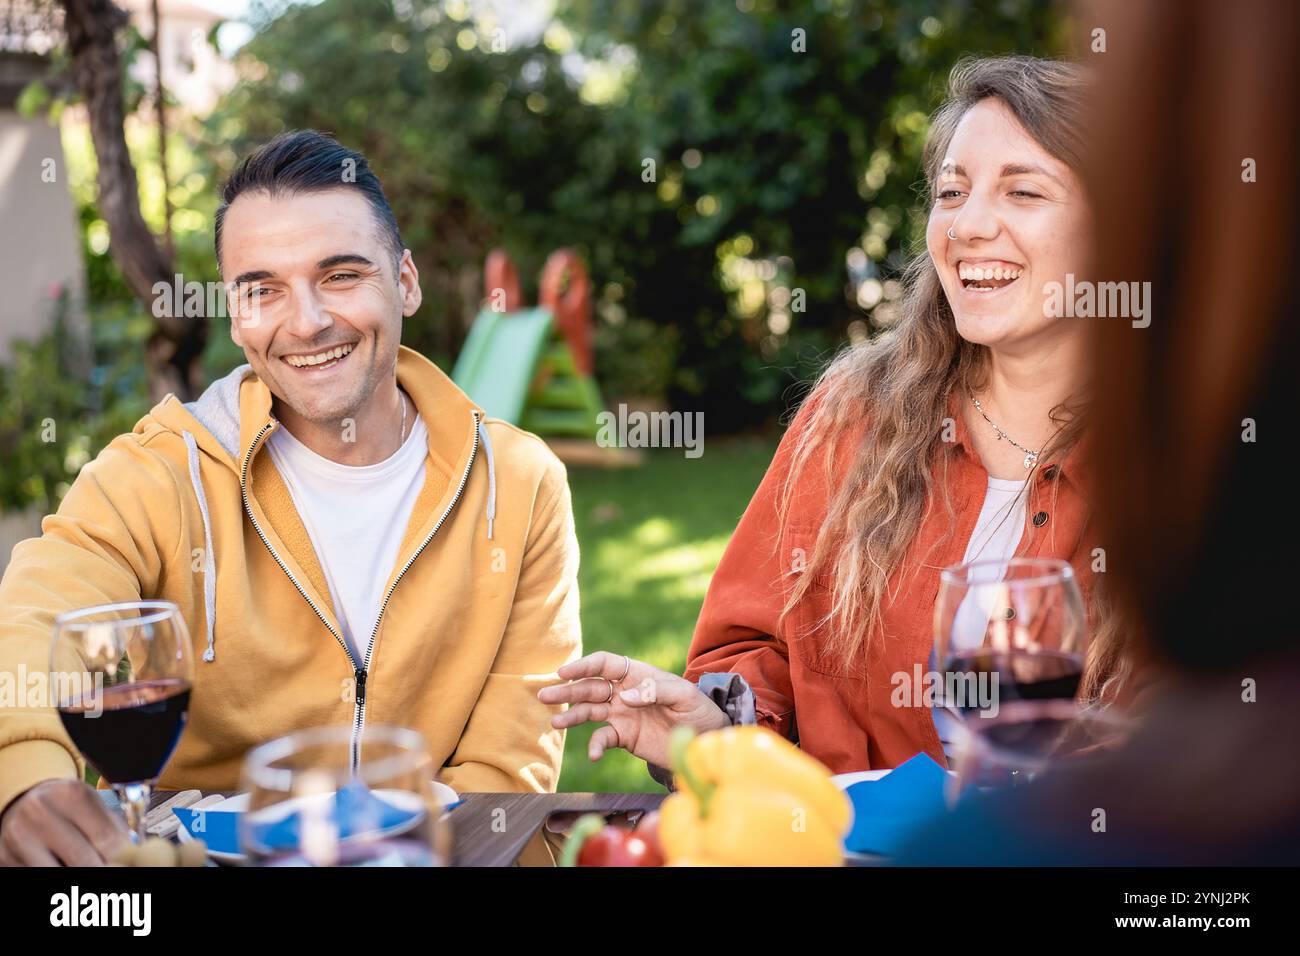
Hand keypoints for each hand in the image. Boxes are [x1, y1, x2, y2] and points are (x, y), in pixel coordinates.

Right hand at [0, 779, 128, 866]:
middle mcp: (40, 812)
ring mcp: (19, 837)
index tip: (131, 865)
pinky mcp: (5, 857)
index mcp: (71, 794)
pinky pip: (39, 876)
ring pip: (60, 873)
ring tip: (89, 867)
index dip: (123, 859)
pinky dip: (57, 876)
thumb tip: (136, 853)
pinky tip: (63, 866)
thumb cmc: (65, 805)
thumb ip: (115, 828)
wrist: (23, 800)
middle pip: (84, 861)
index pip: (107, 839)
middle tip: (112, 870)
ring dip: (80, 876)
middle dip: (103, 869)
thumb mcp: (91, 805)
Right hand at [538, 651, 730, 768]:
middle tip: (545, 695)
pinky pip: (603, 739)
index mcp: (637, 674)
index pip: (604, 664)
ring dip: (571, 716)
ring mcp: (621, 714)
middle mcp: (624, 692)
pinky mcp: (624, 737)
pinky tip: (594, 754)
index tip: (564, 673)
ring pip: (589, 711)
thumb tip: (624, 696)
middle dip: (567, 690)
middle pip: (589, 687)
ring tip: (554, 723)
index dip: (583, 666)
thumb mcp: (684, 696)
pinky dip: (596, 746)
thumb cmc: (698, 709)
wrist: (706, 739)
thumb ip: (655, 691)